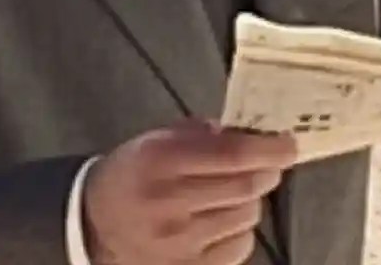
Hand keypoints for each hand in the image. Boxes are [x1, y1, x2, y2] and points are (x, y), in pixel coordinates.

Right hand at [82, 120, 297, 264]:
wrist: (92, 227)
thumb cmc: (132, 175)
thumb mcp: (156, 140)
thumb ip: (202, 134)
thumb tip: (252, 134)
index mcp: (161, 161)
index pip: (232, 155)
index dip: (269, 149)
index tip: (288, 143)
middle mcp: (170, 203)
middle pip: (246, 187)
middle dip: (267, 172)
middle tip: (269, 163)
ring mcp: (179, 242)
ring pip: (247, 216)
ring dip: (251, 200)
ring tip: (233, 193)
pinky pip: (239, 247)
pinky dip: (241, 230)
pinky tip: (221, 222)